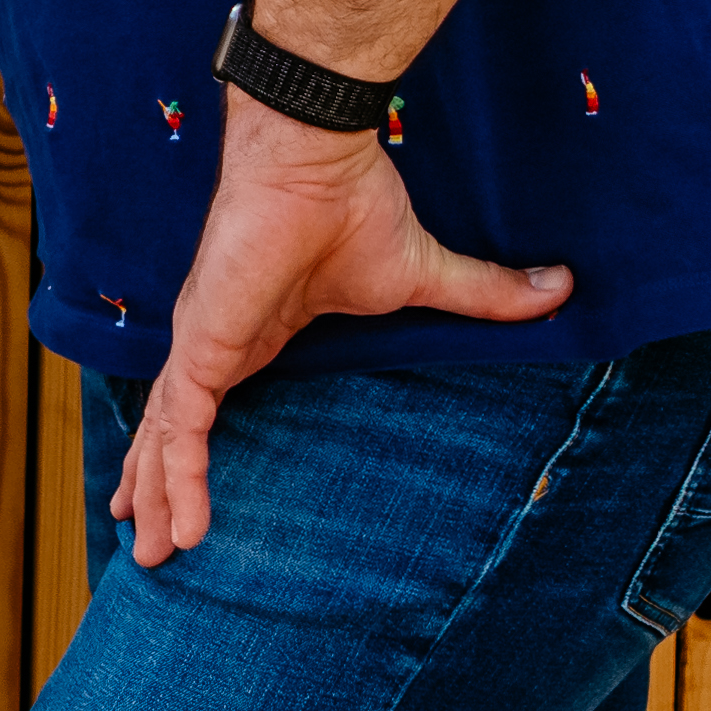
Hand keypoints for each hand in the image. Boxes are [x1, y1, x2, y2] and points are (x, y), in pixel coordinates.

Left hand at [109, 89, 571, 562]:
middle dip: (159, 481)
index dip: (191, 441)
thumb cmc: (354, 204)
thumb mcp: (425, 275)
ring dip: (160, 491)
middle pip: (174, 424)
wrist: (315, 158)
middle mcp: (217, 339)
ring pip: (167, 432)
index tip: (183, 485)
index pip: (210, 400)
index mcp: (255, 328)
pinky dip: (180, 473)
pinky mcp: (205, 342)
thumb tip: (560, 288)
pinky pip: (182, 423)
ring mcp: (204, 341)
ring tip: (152, 553)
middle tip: (150, 543)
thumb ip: (484, 293)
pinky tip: (181, 523)